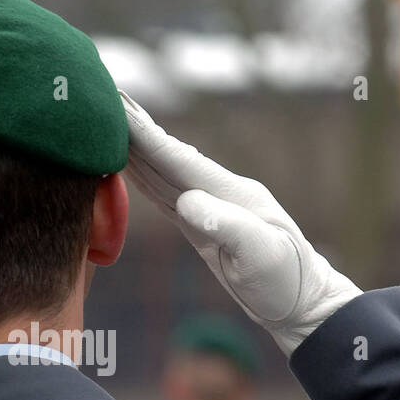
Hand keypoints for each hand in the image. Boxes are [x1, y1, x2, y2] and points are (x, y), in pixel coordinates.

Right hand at [120, 90, 360, 354]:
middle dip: (131, 127)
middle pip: (164, 155)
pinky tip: (125, 164)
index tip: (117, 106)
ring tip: (103, 122)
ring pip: (161, 170)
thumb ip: (225, 225)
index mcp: (229, 192)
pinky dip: (141, 176)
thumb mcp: (259, 254)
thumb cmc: (285, 280)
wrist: (300, 303)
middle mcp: (216, 191)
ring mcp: (209, 206)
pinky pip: (163, 194)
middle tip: (99, 96)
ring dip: (132, 146)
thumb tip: (185, 202)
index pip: (177, 158)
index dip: (144, 134)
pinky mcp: (201, 225)